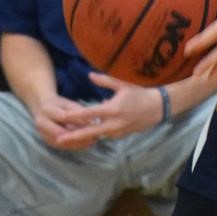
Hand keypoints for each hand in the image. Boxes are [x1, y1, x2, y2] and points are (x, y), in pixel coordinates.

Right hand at [31, 93, 99, 150]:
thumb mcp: (68, 103)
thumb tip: (92, 123)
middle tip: (93, 138)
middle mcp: (41, 123)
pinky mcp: (47, 141)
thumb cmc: (59, 104)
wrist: (42, 109)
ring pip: (61, 142)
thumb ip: (78, 112)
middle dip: (77, 137)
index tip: (92, 125)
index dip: (78, 122)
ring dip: (77, 144)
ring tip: (91, 142)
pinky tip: (85, 145)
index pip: (64, 117)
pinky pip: (61, 146)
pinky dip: (73, 146)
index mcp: (47, 110)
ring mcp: (42, 134)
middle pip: (60, 133)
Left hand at [48, 74, 164, 145]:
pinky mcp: (121, 135)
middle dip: (73, 137)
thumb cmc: (139, 93)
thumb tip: (89, 75)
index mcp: (112, 109)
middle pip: (89, 132)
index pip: (88, 113)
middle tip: (58, 140)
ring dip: (82, 137)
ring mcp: (117, 131)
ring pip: (96, 135)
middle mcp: (113, 123)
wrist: (157, 108)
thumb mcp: (122, 85)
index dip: (74, 116)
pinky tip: (85, 135)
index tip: (61, 117)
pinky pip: (104, 135)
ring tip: (67, 140)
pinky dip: (95, 135)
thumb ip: (104, 81)